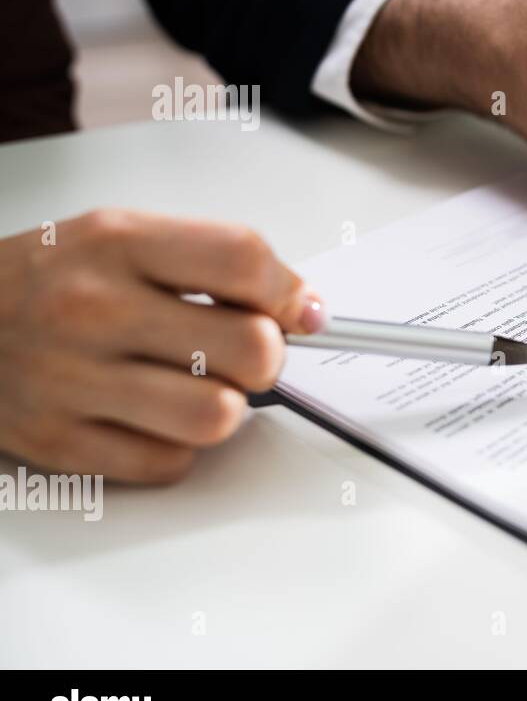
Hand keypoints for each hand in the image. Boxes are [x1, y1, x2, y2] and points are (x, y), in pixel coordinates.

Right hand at [0, 210, 323, 481]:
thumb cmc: (48, 278)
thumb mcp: (124, 237)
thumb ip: (215, 262)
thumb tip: (305, 308)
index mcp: (117, 243)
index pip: (245, 262)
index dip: (288, 292)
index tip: (297, 309)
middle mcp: (94, 308)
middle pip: (250, 348)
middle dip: (265, 355)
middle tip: (243, 351)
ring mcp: (72, 379)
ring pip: (219, 416)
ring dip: (225, 406)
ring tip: (200, 385)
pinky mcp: (59, 443)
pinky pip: (171, 463)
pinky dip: (178, 445)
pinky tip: (153, 414)